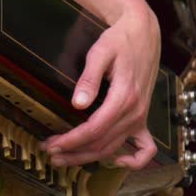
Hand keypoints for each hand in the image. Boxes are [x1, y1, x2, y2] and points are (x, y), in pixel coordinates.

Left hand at [41, 6, 159, 169]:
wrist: (142, 33)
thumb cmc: (119, 40)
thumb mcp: (100, 52)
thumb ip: (89, 79)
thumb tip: (77, 103)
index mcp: (124, 97)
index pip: (94, 130)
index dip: (71, 141)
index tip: (52, 144)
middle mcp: (135, 112)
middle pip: (102, 144)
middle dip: (74, 152)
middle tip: (50, 153)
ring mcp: (141, 117)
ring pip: (114, 148)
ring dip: (89, 157)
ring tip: (65, 158)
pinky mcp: (143, 117)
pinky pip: (146, 148)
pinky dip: (134, 161)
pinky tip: (117, 161)